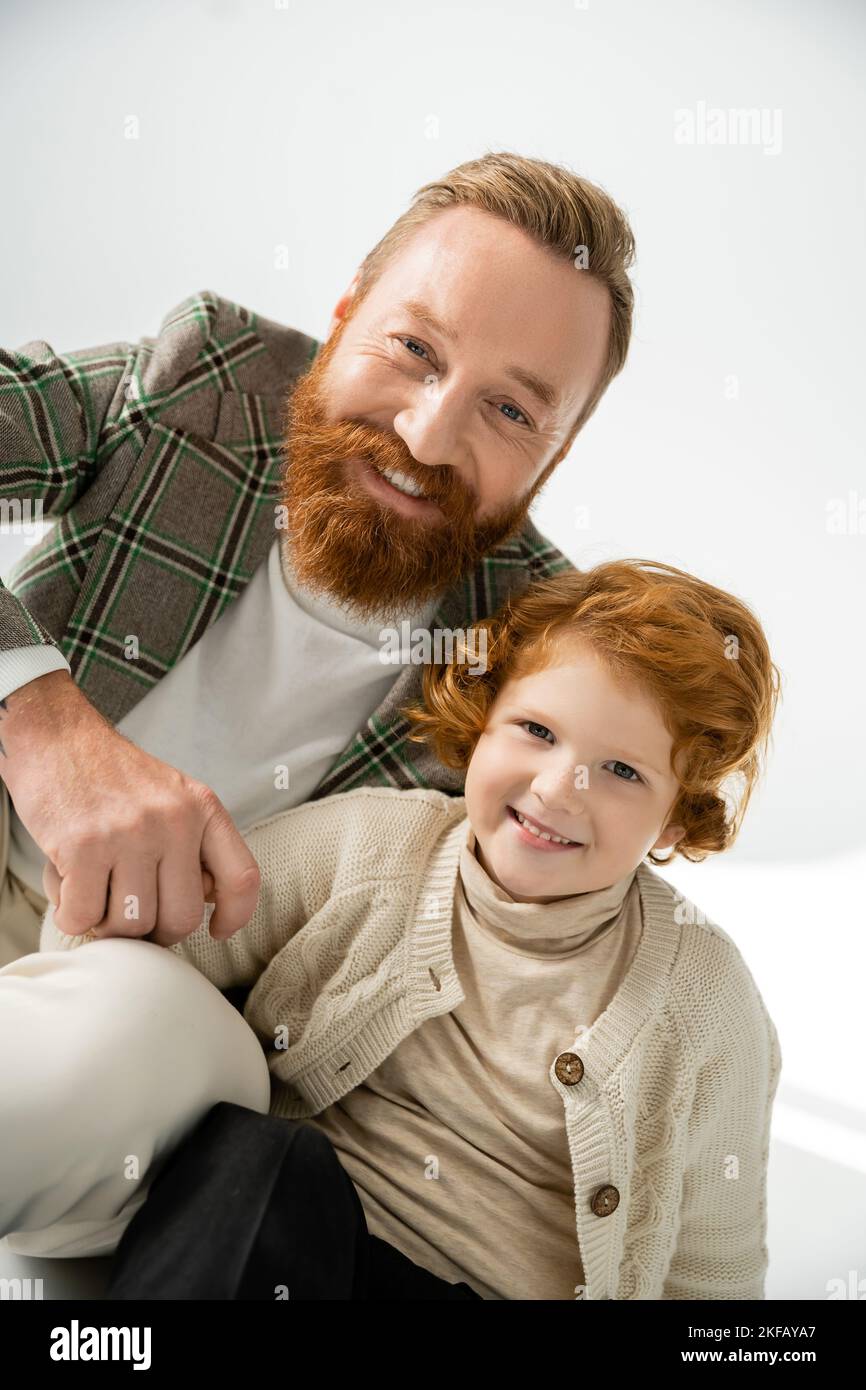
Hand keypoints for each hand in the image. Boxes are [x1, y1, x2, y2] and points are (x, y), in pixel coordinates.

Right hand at [1, 671, 259, 945]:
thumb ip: (194, 844)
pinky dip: (72, 916)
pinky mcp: (83, 847)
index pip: (242, 877)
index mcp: (202, 808)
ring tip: (94, 892)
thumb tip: (209, 900)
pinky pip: (84, 917)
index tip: (217, 930)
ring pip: (132, 925)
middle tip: (129, 913)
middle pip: (181, 919)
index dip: (235, 915)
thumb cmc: (112, 777)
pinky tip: (68, 890)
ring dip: (107, 923)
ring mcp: (129, 834)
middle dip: (154, 932)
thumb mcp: (171, 797)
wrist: (56, 737)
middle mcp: (174, 820)